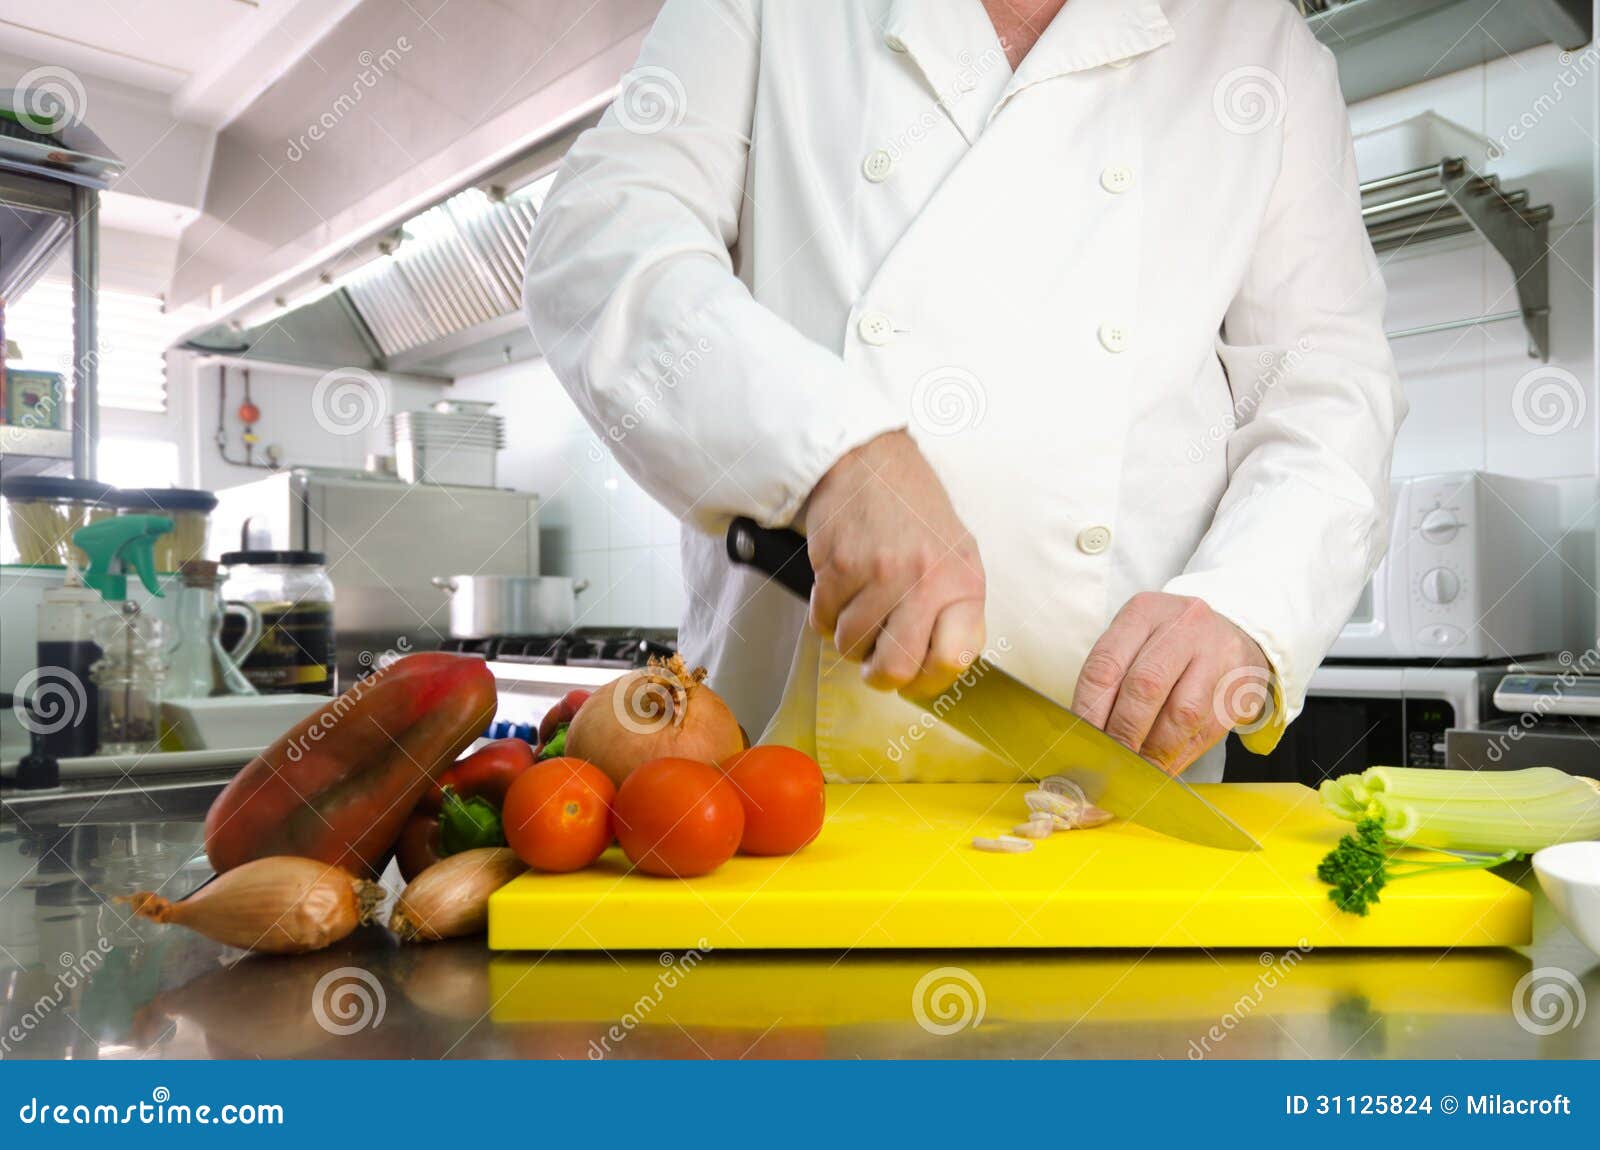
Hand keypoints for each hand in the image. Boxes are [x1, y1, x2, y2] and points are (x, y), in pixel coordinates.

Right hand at [799, 431, 984, 693]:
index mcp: (963, 582)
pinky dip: (825, 613)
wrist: (871, 461)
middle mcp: (926, 580)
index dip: (928, 681)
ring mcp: (881, 573)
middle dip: (878, 675)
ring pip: (851, 646)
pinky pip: (823, 620)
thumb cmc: (913, 512)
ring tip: (858, 607)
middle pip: (895, 668)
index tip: (916, 677)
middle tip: (874, 662)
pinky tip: (839, 587)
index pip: (954, 659)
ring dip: (848, 636)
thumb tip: (931, 670)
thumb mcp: (955, 556)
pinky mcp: (839, 565)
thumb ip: (951, 610)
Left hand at [1070, 592, 1269, 775]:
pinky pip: (1206, 730)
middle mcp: (1183, 626)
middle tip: (1109, 762)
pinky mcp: (1241, 685)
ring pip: (1181, 713)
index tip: (1081, 741)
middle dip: (1123, 733)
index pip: (1105, 665)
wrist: (1232, 635)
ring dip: (1154, 751)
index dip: (1089, 710)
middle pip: (1145, 686)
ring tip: (1135, 770)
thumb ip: (1111, 681)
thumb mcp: (1136, 643)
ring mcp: (1218, 653)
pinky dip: (1179, 756)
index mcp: (1143, 612)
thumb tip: (1085, 735)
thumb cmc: (1168, 645)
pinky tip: (1162, 768)